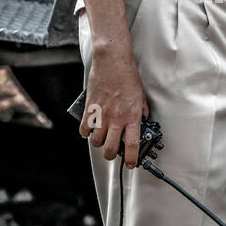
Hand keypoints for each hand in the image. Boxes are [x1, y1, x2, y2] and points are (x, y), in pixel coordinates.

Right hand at [81, 44, 149, 168]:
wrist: (112, 61)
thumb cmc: (127, 76)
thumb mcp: (140, 96)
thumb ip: (141, 111)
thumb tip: (142, 121)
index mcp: (132, 117)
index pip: (132, 145)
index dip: (131, 159)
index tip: (130, 163)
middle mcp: (116, 118)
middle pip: (110, 149)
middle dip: (110, 155)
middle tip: (111, 152)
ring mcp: (101, 114)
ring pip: (96, 141)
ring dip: (98, 143)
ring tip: (101, 137)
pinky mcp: (89, 108)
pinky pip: (84, 128)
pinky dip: (85, 132)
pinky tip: (89, 129)